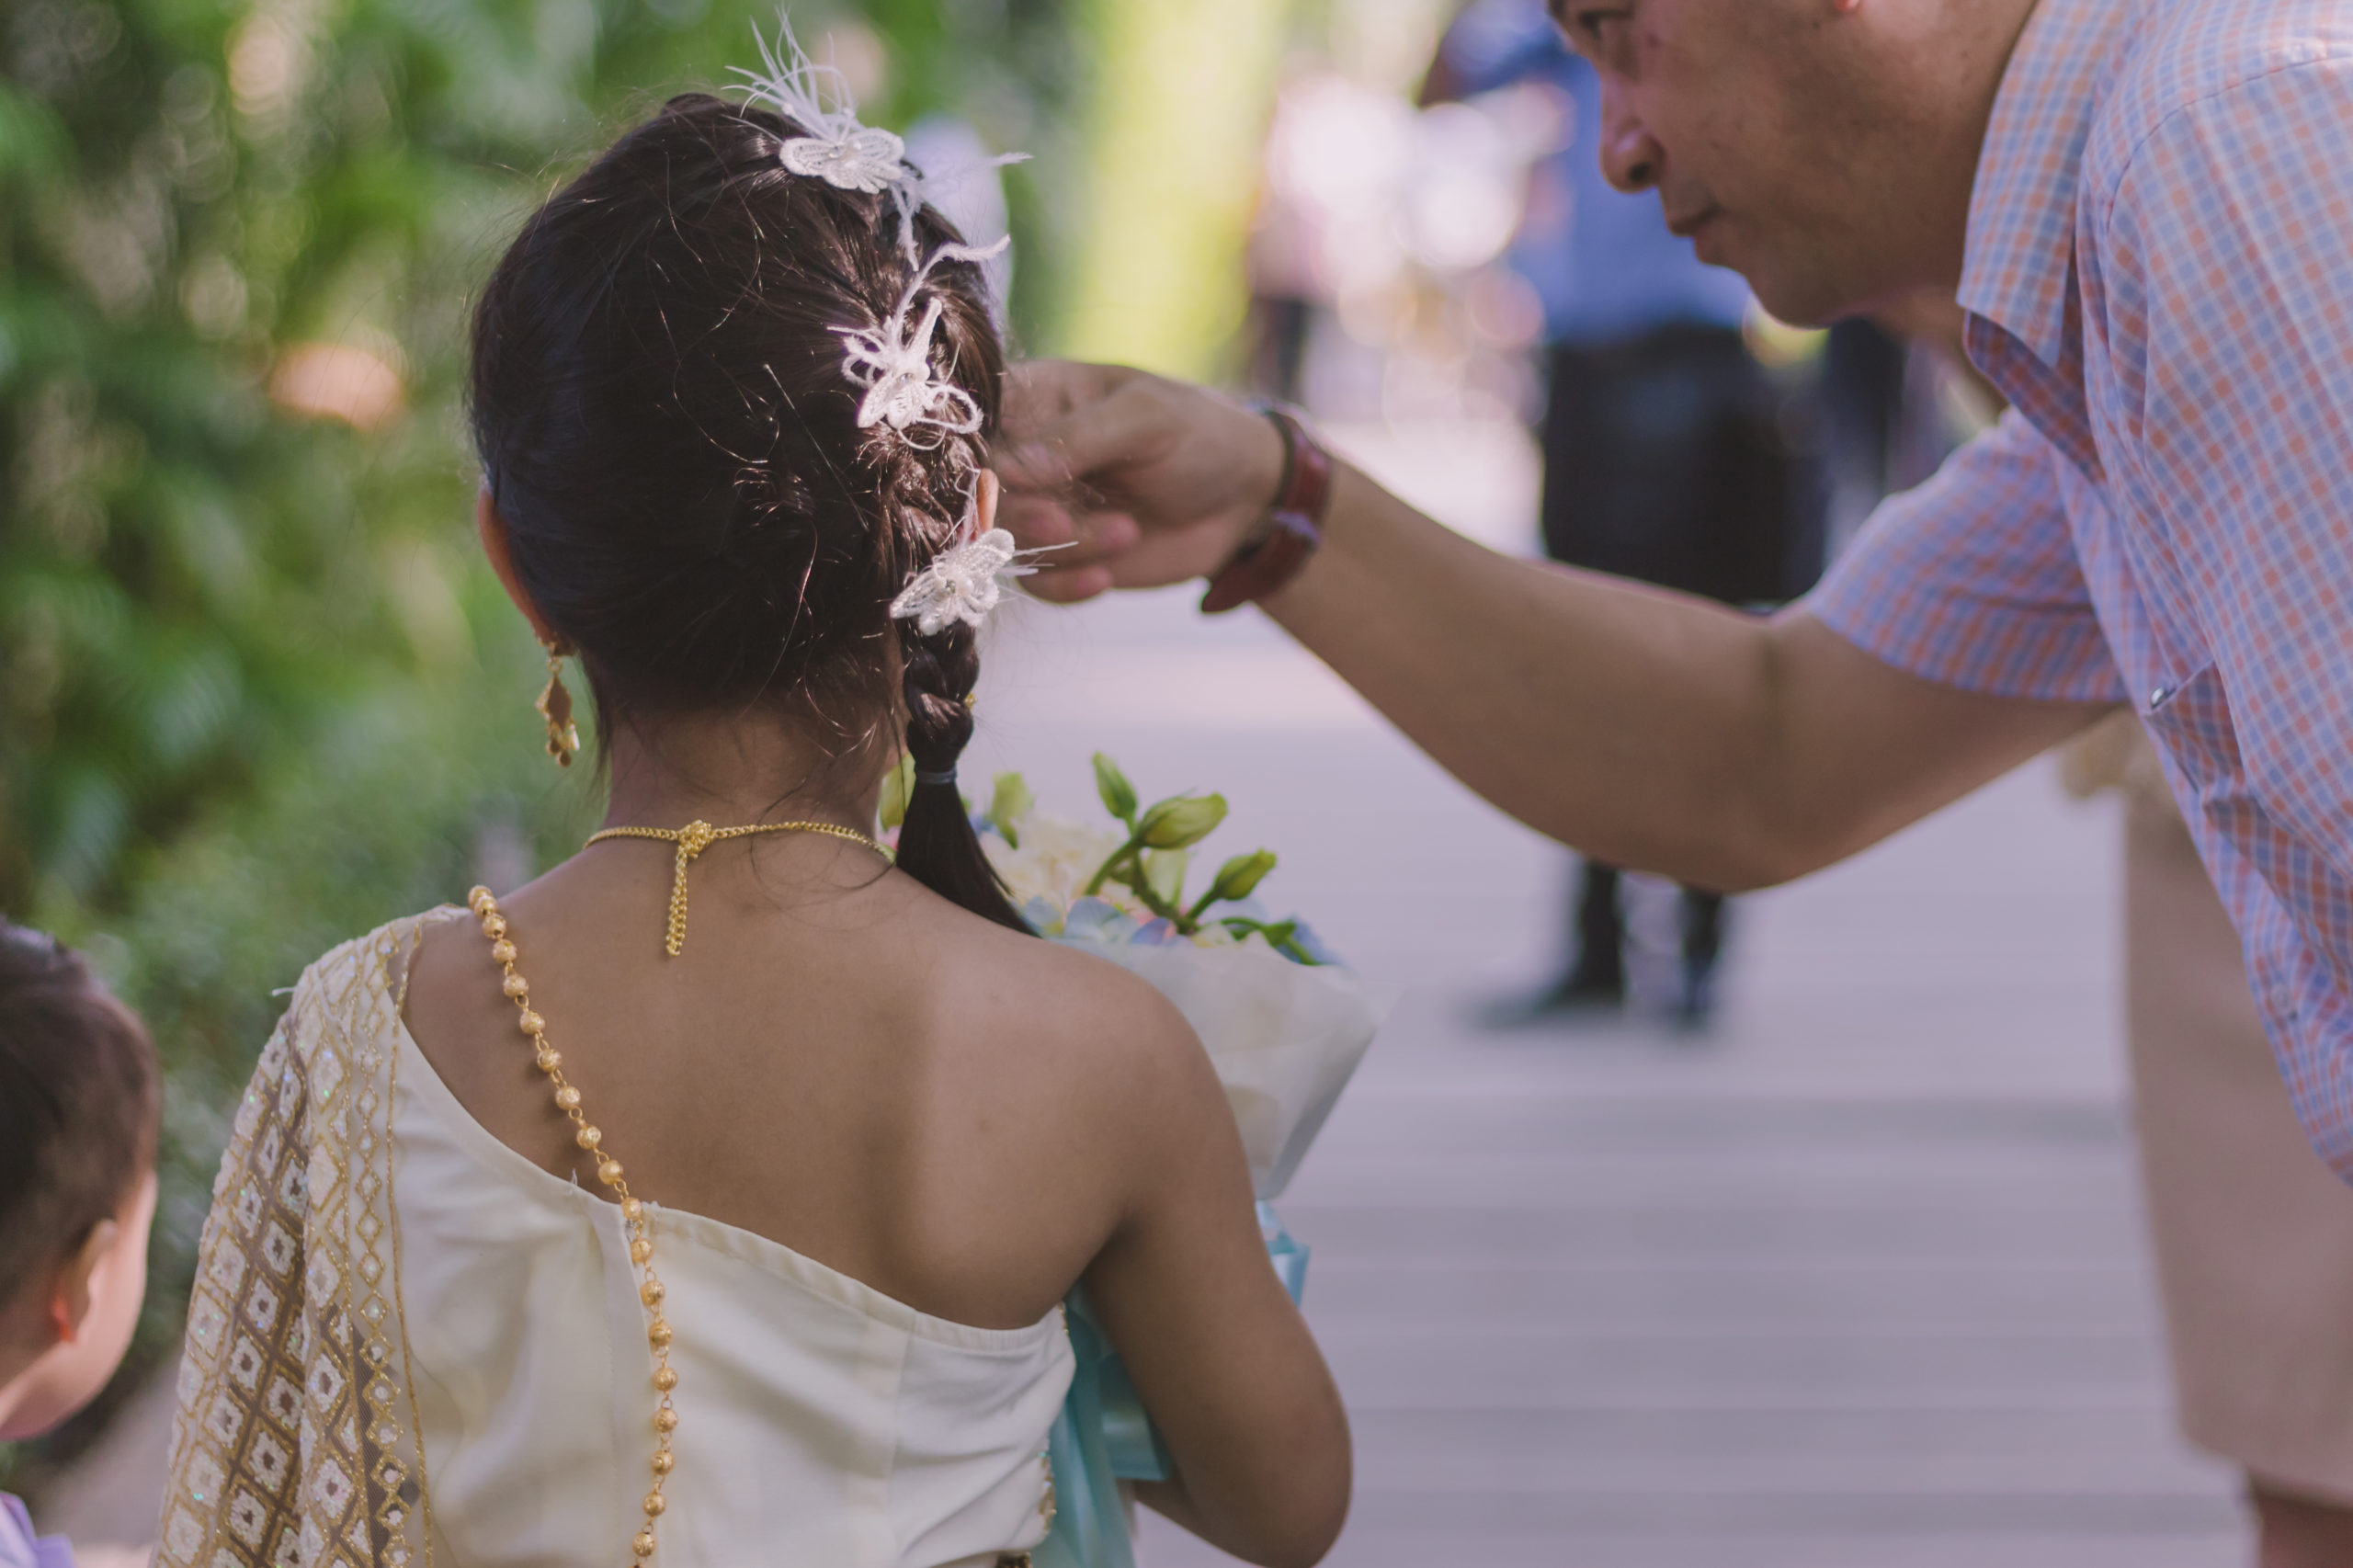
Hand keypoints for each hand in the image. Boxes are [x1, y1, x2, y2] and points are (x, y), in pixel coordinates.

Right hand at [997, 361, 1285, 602]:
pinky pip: (1037, 581)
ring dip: (1061, 549)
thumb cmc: (1199, 435)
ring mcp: (1040, 507)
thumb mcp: (1146, 420)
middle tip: (1064, 522)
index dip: (976, 458)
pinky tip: (1105, 578)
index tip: (1002, 479)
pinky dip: (1066, 585)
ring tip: (1125, 533)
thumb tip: (1003, 468)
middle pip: (979, 492)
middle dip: (1021, 515)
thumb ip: (1076, 439)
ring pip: (1007, 542)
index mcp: (1033, 398)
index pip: (970, 424)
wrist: (1246, 497)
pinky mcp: (1062, 555)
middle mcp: (1024, 454)